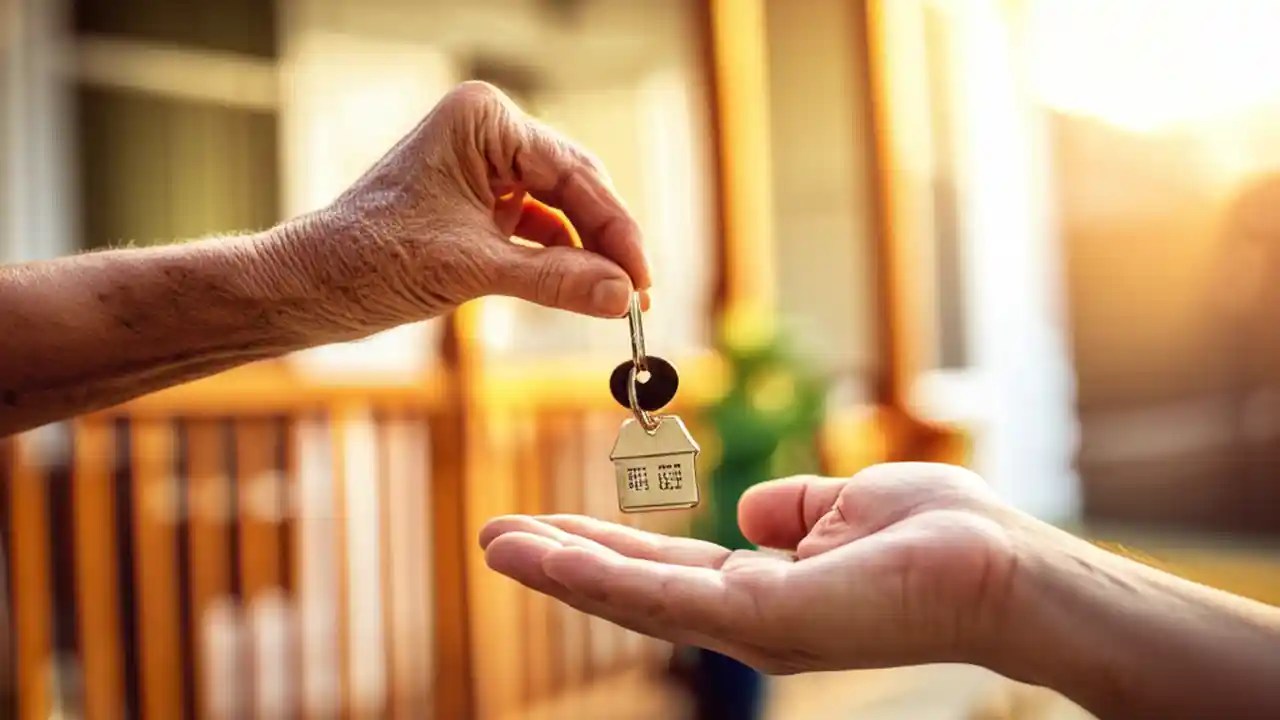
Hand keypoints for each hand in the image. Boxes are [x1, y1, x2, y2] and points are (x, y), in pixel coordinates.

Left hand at [277, 81, 649, 337]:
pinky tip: (584, 289)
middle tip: (639, 293)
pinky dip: (561, 259)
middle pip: (575, 187)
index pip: (573, 174)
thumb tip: (623, 297)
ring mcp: (483, 167)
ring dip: (589, 254)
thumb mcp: (472, 270)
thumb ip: (555, 281)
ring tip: (620, 299)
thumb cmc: (369, 261)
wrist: (308, 287)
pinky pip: (537, 229)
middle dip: (608, 241)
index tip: (643, 278)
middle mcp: (487, 133)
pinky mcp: (478, 203)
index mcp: (483, 121)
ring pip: (561, 209)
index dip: (616, 230)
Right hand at [479, 463, 1020, 673]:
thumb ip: (791, 509)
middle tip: (492, 540)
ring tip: (495, 546)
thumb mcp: (844, 503)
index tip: (545, 526)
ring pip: (634, 597)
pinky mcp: (764, 620)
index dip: (603, 547)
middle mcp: (747, 616)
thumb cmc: (940, 534)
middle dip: (563, 563)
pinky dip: (599, 576)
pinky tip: (547, 557)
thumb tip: (750, 510)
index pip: (665, 566)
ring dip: (560, 571)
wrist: (999, 566)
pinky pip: (665, 594)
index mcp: (764, 585)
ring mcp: (752, 624)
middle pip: (635, 587)